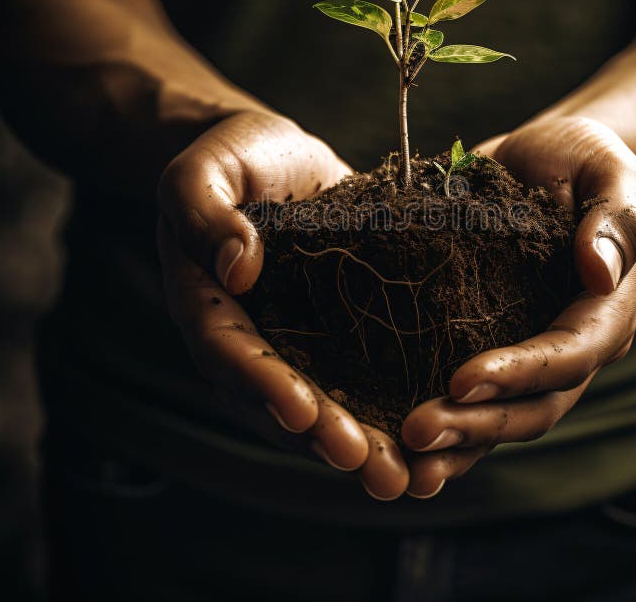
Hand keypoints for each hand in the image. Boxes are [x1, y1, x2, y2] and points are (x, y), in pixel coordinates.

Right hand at [157, 110, 408, 499]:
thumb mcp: (206, 168)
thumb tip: (236, 266)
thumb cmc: (234, 156)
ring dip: (362, 442)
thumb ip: (203, 210)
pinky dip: (388, 405)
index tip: (302, 411)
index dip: (264, 386)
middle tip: (373, 471)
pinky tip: (431, 432)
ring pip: (324, 400)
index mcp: (210, 304)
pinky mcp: (339, 326)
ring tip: (407, 479)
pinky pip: (361, 372)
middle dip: (325, 437)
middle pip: (280, 398)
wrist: (276, 156)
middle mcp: (253, 334)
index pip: (231, 353)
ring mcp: (298, 336)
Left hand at [400, 115, 635, 497]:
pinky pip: (474, 395)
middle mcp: (573, 344)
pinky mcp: (493, 342)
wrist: (550, 160)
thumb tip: (602, 272)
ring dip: (457, 440)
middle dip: (478, 423)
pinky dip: (446, 421)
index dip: (520, 372)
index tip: (462, 381)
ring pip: (502, 415)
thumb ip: (617, 218)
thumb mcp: (610, 170)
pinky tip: (400, 443)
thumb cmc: (585, 158)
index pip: (570, 354)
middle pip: (535, 404)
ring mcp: (532, 349)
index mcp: (606, 308)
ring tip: (403, 455)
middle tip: (416, 432)